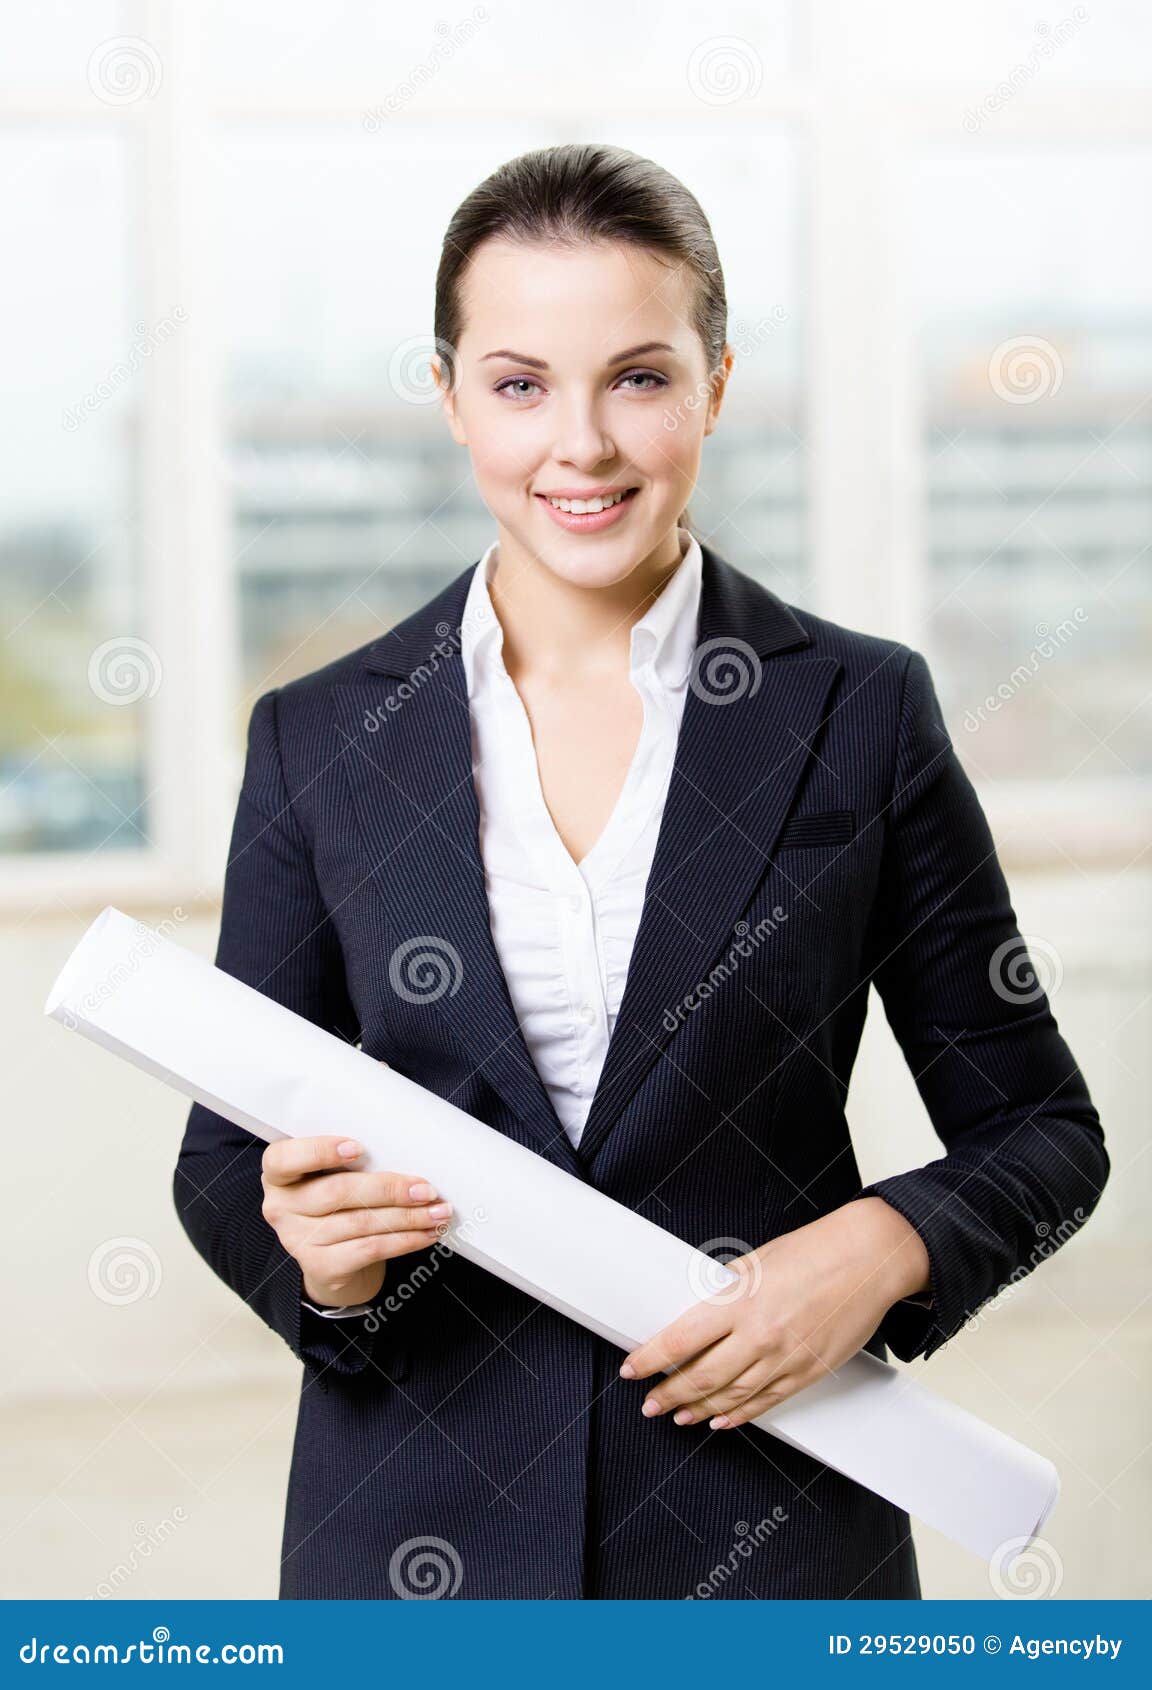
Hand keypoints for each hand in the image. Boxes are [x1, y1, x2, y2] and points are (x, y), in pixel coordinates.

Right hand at [260, 1126, 451, 1308]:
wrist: (333, 1254)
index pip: (285, 1158)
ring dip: (407, 1217)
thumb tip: (409, 1145)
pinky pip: (369, 1250)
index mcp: (279, 1173)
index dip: (320, 1151)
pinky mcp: (319, 1266)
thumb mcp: (332, 1171)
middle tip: (426, 1188)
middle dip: (388, 1189)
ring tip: (438, 1211)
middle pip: (337, 1192)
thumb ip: (351, 1157)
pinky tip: (426, 1234)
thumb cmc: (339, 1198)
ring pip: (360, 1223)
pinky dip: (404, 1241)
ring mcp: (297, 1239)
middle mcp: (280, 1207)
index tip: (358, 1148)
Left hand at [618, 1197, 929, 1429]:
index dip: (650, 1360)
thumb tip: (697, 1317)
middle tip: (650, 1403)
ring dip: (699, 1410)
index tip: (632, 1370)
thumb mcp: (756, 1263)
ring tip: (678, 1415)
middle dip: (669, 1394)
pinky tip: (721, 1420)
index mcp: (740, 1302)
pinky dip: (740, 1415)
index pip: (681, 1340)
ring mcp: (785, 1359)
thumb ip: (725, 1293)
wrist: (868, 1260)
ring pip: (731, 1396)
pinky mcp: (807, 1373)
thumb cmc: (814, 1252)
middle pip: (701, 1377)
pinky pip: (766, 1402)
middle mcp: (760, 1335)